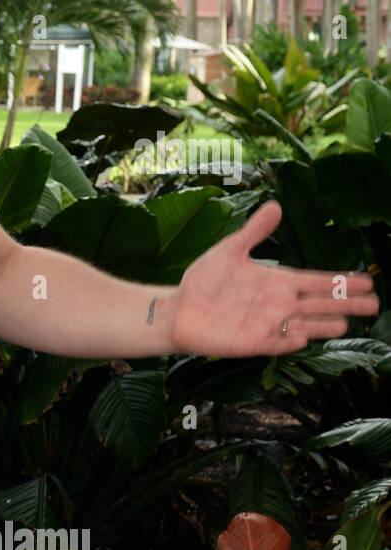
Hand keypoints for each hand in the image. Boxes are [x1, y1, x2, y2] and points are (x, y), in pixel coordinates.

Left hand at [169, 200, 379, 356]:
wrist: (179, 309)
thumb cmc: (205, 280)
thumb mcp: (230, 250)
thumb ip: (254, 232)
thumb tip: (275, 205)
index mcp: (278, 282)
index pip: (317, 282)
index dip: (342, 282)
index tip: (368, 281)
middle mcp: (279, 305)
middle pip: (320, 305)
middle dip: (346, 304)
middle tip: (374, 305)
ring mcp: (267, 325)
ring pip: (304, 326)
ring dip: (322, 326)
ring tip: (344, 325)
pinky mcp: (251, 343)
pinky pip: (275, 344)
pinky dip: (288, 342)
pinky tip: (303, 338)